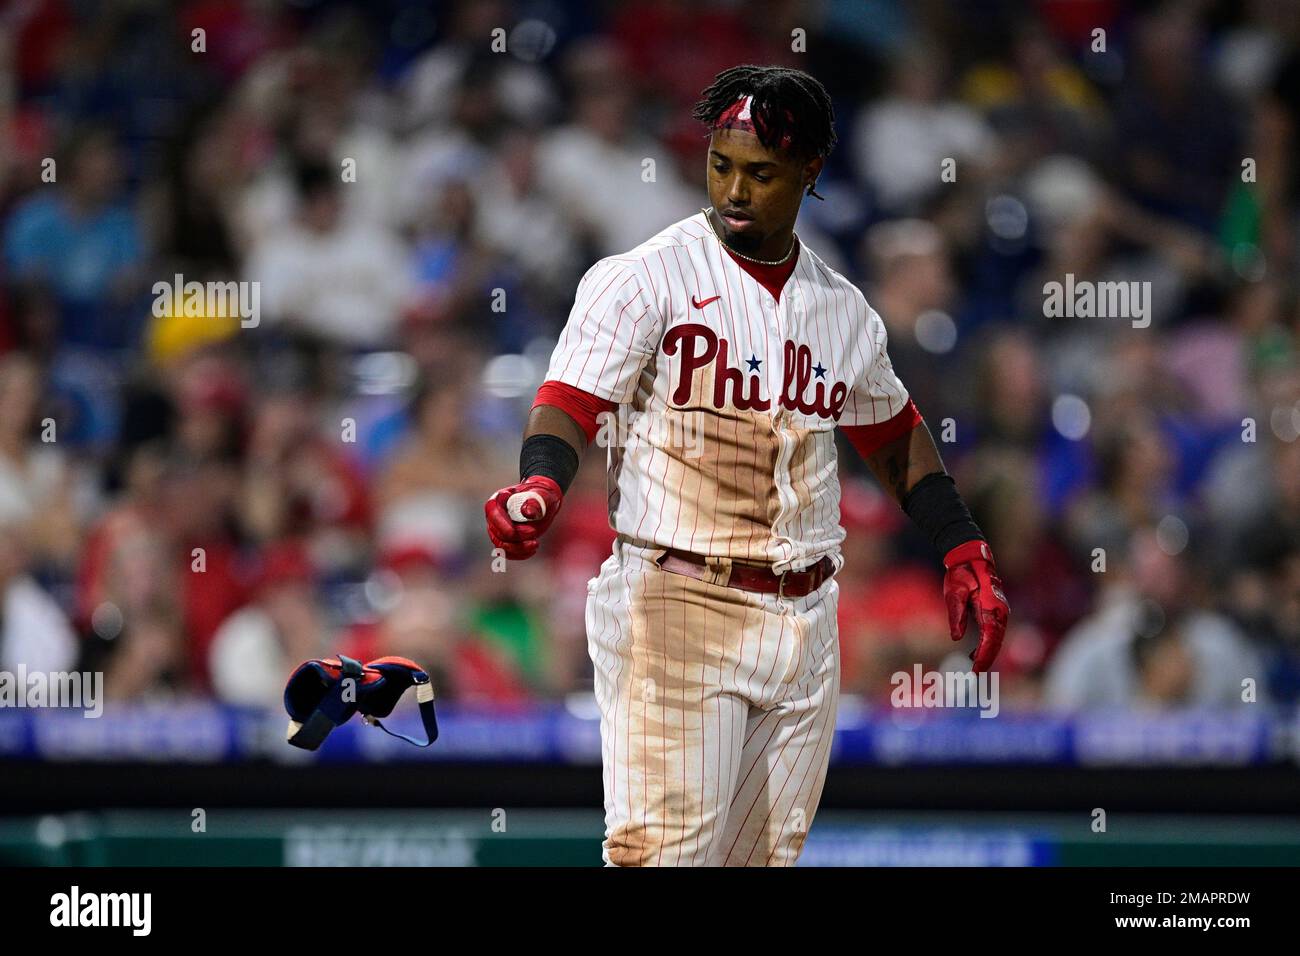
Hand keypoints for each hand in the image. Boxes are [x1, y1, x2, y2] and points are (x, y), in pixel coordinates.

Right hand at [484, 475, 563, 559]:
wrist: (545, 503)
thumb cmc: (542, 495)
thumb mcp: (543, 495)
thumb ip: (535, 502)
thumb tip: (527, 512)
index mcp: (500, 499)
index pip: (492, 513)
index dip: (500, 525)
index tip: (513, 533)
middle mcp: (495, 515)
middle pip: (497, 533)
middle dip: (516, 537)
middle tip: (534, 533)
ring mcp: (499, 529)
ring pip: (501, 546)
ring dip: (518, 548)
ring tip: (535, 544)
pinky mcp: (507, 540)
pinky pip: (507, 553)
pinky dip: (519, 554)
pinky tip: (532, 550)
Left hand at [942, 539, 1008, 673]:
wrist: (971, 556)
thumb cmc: (962, 573)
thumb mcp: (954, 593)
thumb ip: (956, 615)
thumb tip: (957, 638)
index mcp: (990, 606)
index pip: (990, 637)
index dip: (984, 655)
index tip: (976, 669)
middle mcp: (999, 610)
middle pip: (996, 640)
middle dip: (988, 658)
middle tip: (976, 673)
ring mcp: (1000, 610)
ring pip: (997, 637)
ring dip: (988, 652)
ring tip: (974, 666)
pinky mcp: (996, 609)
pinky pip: (995, 631)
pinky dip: (988, 643)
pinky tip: (975, 652)